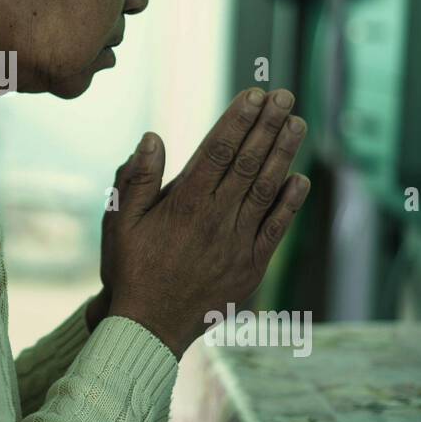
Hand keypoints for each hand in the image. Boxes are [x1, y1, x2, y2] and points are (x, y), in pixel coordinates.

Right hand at [102, 88, 310, 358]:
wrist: (148, 326)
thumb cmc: (130, 269)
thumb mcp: (120, 221)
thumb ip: (137, 178)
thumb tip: (153, 137)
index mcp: (184, 203)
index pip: (218, 151)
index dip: (238, 120)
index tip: (254, 95)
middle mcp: (216, 218)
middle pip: (249, 162)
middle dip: (267, 126)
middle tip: (284, 96)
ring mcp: (237, 242)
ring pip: (267, 189)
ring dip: (284, 154)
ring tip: (297, 123)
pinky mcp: (251, 265)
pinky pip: (275, 228)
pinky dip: (289, 203)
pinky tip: (300, 178)